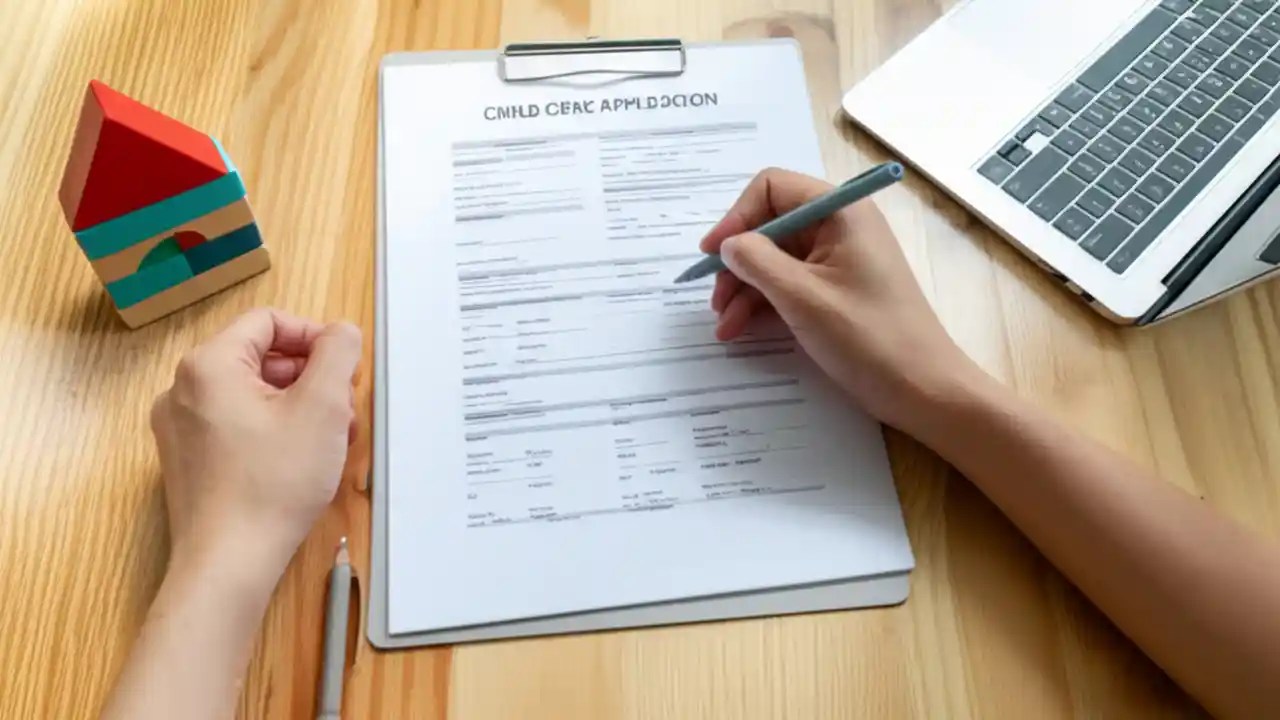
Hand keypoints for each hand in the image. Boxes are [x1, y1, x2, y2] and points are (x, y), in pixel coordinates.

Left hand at [150, 308, 361, 576]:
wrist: (229, 562)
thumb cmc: (272, 486)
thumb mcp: (323, 407)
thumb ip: (338, 354)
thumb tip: (340, 332)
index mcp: (209, 365)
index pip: (269, 322)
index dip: (315, 337)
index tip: (344, 368)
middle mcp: (182, 389)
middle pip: (260, 358)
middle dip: (310, 378)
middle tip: (344, 410)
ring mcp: (179, 428)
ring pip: (250, 394)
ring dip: (296, 406)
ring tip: (329, 440)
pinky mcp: (186, 460)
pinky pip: (235, 425)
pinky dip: (271, 431)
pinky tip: (300, 461)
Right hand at [703, 167, 985, 434]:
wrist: (924, 390)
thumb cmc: (869, 338)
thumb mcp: (803, 297)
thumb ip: (758, 263)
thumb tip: (728, 244)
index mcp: (840, 212)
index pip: (772, 188)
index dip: (737, 217)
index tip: (711, 255)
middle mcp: (840, 227)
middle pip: (770, 226)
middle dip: (738, 262)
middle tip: (715, 300)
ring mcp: (839, 261)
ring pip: (775, 260)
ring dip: (744, 289)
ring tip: (724, 325)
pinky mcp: (837, 292)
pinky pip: (789, 285)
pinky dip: (763, 304)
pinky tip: (740, 330)